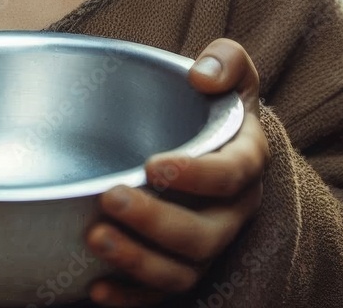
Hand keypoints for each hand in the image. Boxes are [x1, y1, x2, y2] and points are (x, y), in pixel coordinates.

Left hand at [85, 38, 269, 305]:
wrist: (200, 129)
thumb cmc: (210, 98)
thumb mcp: (228, 67)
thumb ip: (226, 59)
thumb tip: (203, 76)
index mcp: (247, 160)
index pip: (232, 176)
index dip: (196, 177)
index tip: (152, 165)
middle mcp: (233, 210)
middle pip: (206, 234)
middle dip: (158, 223)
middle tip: (110, 199)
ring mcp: (208, 242)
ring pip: (184, 271)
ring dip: (140, 263)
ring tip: (95, 238)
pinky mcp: (180, 264)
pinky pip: (160, 296)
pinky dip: (131, 298)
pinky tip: (96, 288)